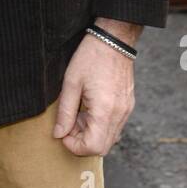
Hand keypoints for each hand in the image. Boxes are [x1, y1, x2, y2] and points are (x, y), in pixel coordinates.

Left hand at [52, 20, 140, 155]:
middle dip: (82, 142)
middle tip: (70, 124)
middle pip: (102, 148)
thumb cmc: (91, 58)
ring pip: (109, 138)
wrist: (114, 40)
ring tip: (79, 113)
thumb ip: (65, 112)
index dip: (75, 146)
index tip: (64, 133)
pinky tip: (90, 108)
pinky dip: (100, 125)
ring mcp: (126, 111)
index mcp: (105, 110)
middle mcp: (120, 114)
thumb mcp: (71, 83)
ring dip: (91, 133)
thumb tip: (59, 134)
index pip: (93, 147)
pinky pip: (114, 126)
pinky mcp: (128, 105)